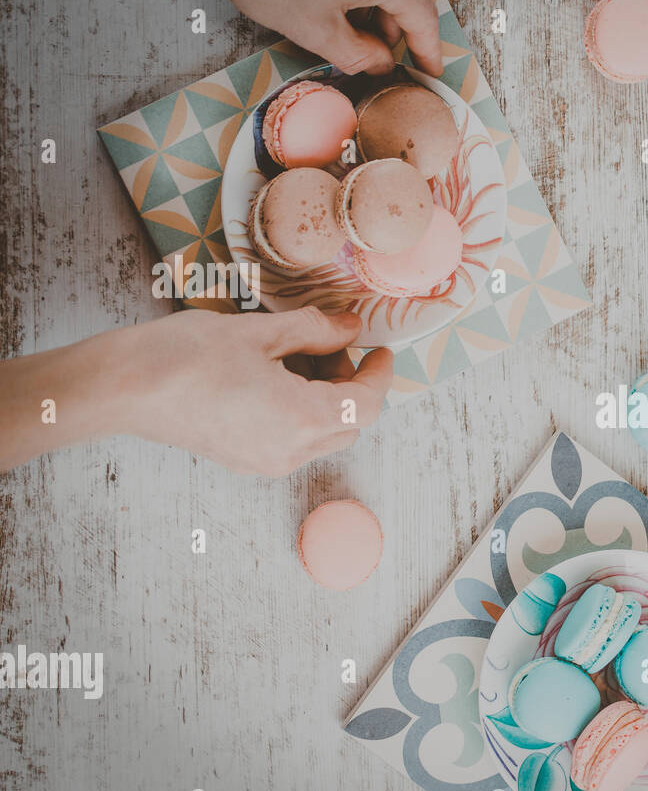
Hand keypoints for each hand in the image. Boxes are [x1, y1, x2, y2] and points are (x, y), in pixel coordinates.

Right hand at [124, 308, 392, 476]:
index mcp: (303, 418)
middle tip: (326, 344)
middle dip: (349, 383)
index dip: (381, 376)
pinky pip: (294, 442)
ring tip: (293, 357)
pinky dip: (300, 412)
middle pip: (349, 423)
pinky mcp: (246, 462)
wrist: (124, 389)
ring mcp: (268, 462)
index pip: (368, 405)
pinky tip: (271, 379)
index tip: (380, 350)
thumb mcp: (260, 331)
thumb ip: (316, 331)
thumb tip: (351, 328)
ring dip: (324, 398)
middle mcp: (292, 451)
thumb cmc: (187, 356)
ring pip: (323, 435)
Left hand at [219, 0, 443, 76]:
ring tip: (349, 40)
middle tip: (380, 63)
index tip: (430, 74)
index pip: (423, 20)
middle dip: (395, 33)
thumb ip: (360, 56)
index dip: (428, 53)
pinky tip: (335, 11)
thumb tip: (382, 65)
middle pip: (407, 0)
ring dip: (375, 14)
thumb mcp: (318, 32)